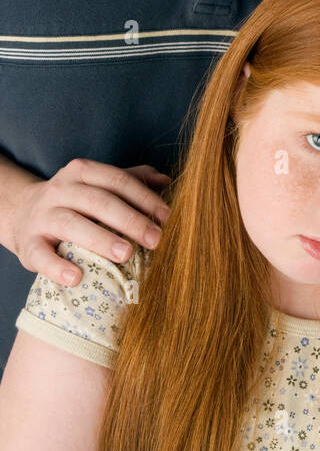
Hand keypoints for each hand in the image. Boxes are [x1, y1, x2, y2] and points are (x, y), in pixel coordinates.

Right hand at [9, 159, 171, 286]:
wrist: (22, 213)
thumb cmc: (73, 202)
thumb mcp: (98, 185)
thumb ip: (130, 180)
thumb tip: (165, 181)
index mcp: (82, 172)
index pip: (117, 181)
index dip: (144, 198)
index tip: (166, 218)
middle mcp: (60, 190)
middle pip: (98, 201)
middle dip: (130, 219)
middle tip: (155, 239)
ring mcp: (42, 216)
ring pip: (70, 224)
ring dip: (100, 239)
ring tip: (126, 254)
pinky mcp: (28, 244)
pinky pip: (41, 255)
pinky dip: (57, 267)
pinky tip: (76, 277)